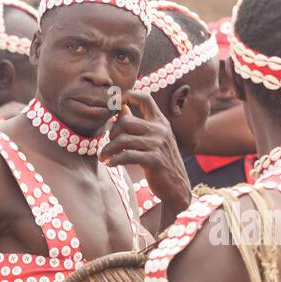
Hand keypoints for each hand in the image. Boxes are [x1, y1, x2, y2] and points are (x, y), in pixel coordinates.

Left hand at [100, 90, 191, 213]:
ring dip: (108, 150)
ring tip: (104, 157)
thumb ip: (137, 124)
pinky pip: (127, 156)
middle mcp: (160, 129)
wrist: (177, 186)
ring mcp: (158, 144)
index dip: (127, 95)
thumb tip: (121, 107)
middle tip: (107, 147)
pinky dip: (114, 160)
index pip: (144, 98)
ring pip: (122, 140)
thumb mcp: (152, 139)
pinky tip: (110, 164)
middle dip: (111, 134)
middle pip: (125, 121)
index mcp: (160, 121)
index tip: (114, 103)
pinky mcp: (154, 160)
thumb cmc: (160, 161)